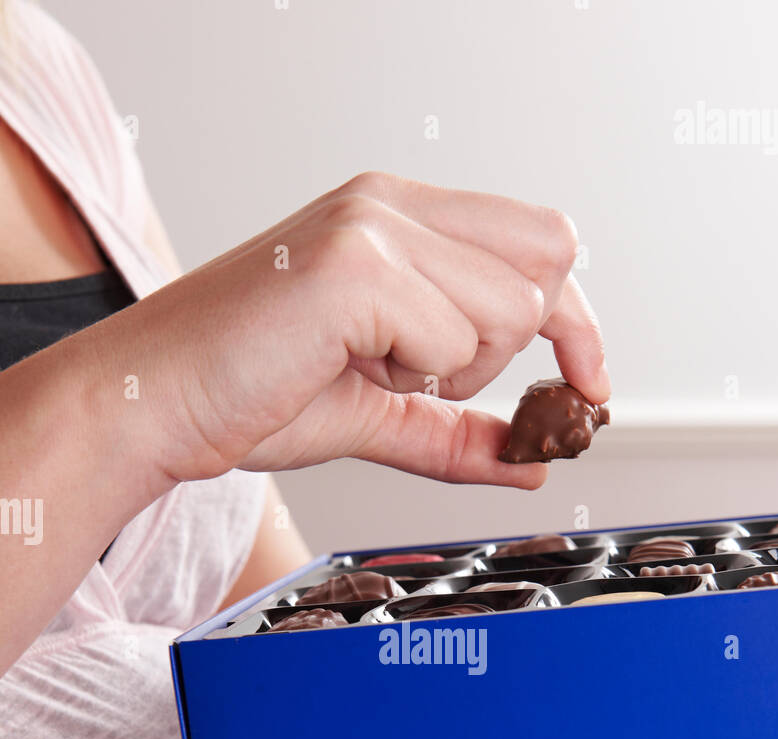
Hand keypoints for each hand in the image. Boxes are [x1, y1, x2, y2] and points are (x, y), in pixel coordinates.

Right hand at [113, 171, 607, 490]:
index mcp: (399, 218)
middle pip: (547, 262)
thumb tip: (531, 461)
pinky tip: (349, 364)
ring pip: (510, 306)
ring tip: (368, 366)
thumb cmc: (247, 395)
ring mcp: (374, 226)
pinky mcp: (355, 266)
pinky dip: (416, 373)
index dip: (578, 319)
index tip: (588, 385)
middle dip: (512, 347)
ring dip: (454, 366)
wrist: (155, 406)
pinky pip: (453, 334)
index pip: (543, 242)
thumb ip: (455, 430)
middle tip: (428, 376)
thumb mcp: (377, 412)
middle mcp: (392, 205)